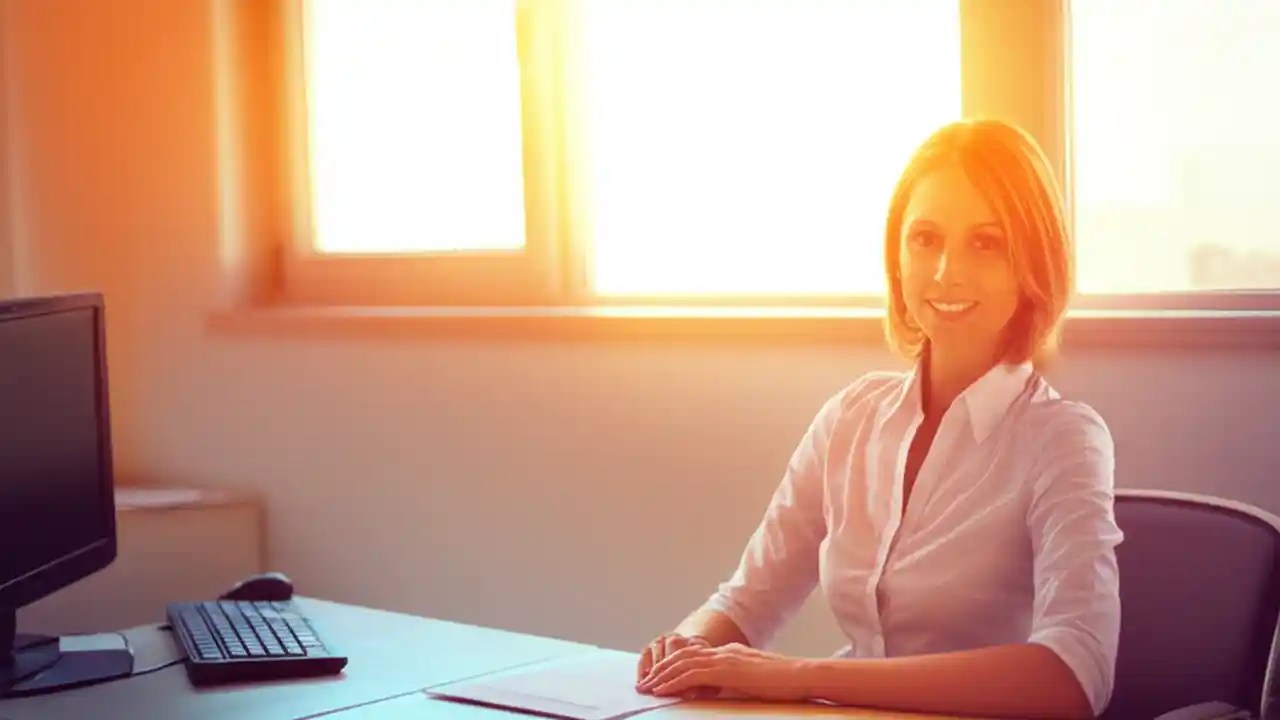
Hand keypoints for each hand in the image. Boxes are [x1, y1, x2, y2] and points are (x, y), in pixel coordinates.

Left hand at [634, 642, 806, 702]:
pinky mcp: (725, 671)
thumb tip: (715, 691)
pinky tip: (663, 690)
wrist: (799, 675)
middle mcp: (723, 652)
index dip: (674, 665)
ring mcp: (724, 659)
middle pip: (682, 657)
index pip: (693, 655)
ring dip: (662, 676)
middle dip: (661, 669)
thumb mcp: (750, 681)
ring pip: (682, 664)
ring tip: (647, 687)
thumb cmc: (781, 682)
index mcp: (728, 653)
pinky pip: (692, 676)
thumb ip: (731, 682)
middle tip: (645, 682)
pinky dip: (674, 682)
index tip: (660, 676)